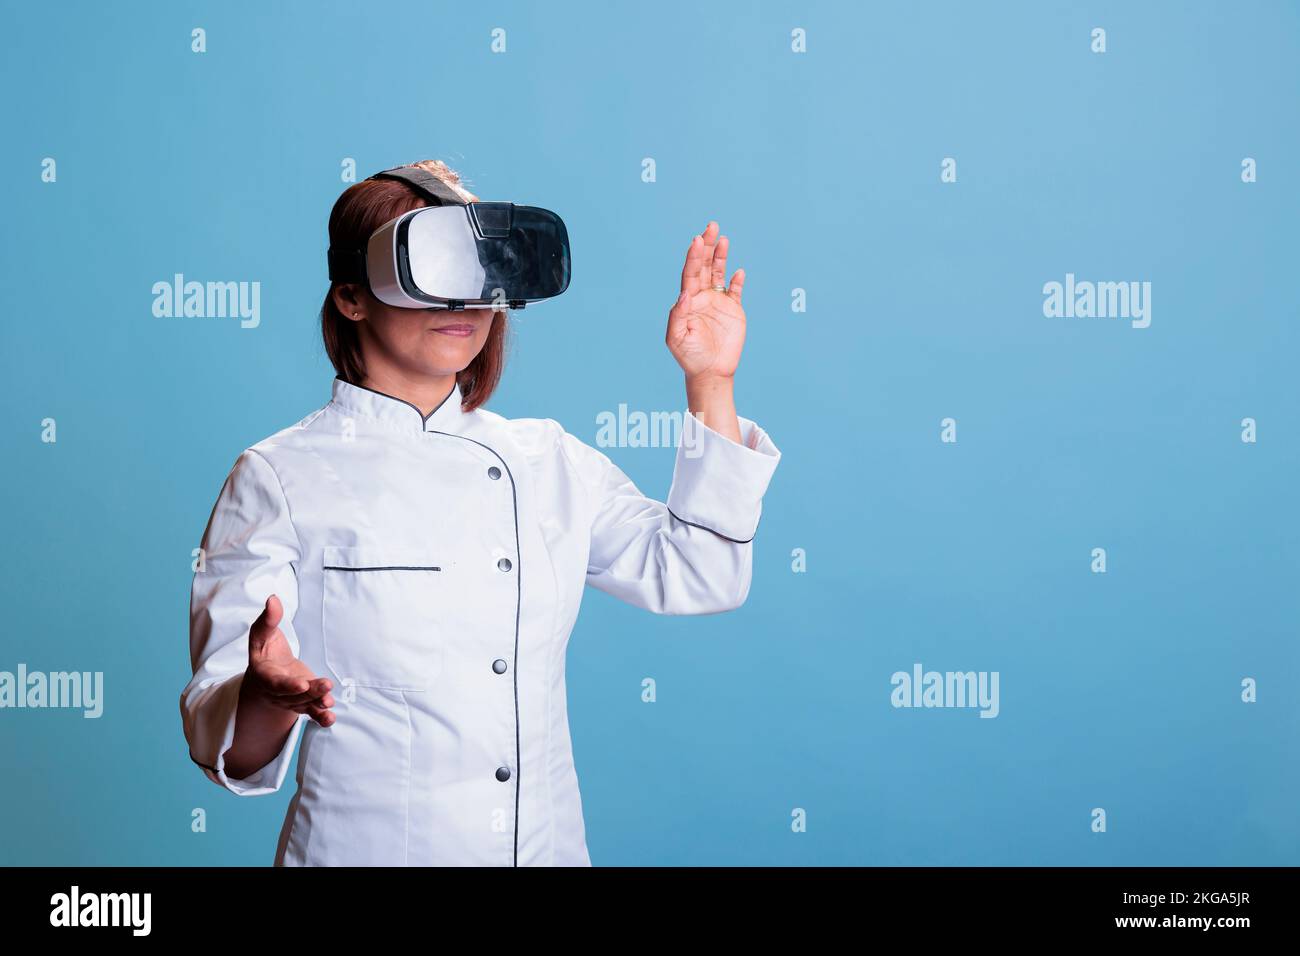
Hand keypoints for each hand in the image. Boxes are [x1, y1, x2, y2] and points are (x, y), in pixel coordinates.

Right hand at [244, 595, 334, 727]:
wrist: (266, 670)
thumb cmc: (264, 649)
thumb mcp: (262, 633)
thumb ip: (268, 619)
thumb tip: (273, 599)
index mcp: (263, 675)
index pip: (275, 683)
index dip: (287, 685)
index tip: (302, 683)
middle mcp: (276, 691)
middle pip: (293, 695)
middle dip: (310, 692)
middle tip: (326, 685)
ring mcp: (289, 699)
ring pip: (303, 704)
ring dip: (317, 704)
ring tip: (329, 702)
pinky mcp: (302, 702)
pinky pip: (310, 712)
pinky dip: (320, 717)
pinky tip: (330, 718)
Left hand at [666, 221, 745, 382]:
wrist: (710, 372)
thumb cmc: (689, 356)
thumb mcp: (676, 338)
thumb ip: (678, 315)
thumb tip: (684, 293)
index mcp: (687, 300)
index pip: (689, 273)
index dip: (693, 256)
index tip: (697, 240)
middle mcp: (702, 296)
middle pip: (703, 266)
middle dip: (707, 246)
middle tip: (711, 226)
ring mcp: (718, 301)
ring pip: (718, 272)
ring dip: (720, 256)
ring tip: (722, 238)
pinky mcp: (734, 310)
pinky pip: (736, 290)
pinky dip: (737, 281)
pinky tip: (738, 272)